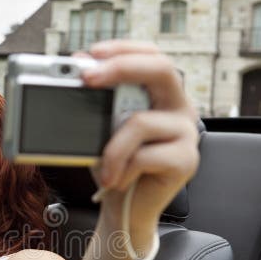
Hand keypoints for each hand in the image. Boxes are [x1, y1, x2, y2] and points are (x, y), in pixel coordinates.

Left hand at [80, 41, 199, 244]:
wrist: (125, 211)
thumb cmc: (114, 167)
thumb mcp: (101, 130)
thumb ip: (98, 103)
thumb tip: (74, 73)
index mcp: (162, 95)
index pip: (151, 55)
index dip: (123, 49)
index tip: (90, 54)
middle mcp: (180, 108)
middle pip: (162, 69)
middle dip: (121, 66)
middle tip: (87, 78)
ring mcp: (187, 134)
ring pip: (141, 121)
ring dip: (111, 148)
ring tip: (103, 169)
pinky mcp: (186, 161)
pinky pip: (144, 155)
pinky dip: (121, 168)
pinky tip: (118, 181)